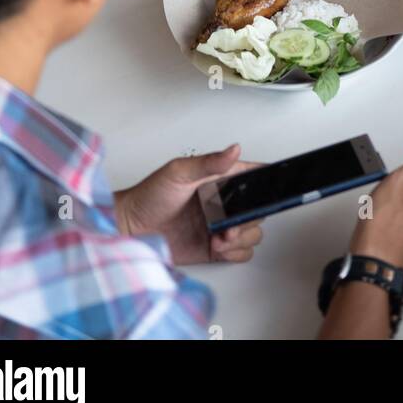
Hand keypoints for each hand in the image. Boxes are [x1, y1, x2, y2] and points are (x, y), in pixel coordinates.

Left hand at [114, 145, 262, 265]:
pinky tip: (219, 247)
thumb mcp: (178, 173)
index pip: (252, 177)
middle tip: (232, 223)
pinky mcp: (215, 248)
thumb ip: (208, 163)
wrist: (131, 231)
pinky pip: (241, 253)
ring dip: (241, 237)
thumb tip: (234, 149)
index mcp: (218, 179)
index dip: (266, 182)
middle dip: (249, 219)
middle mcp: (223, 203)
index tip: (271, 189)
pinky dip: (236, 252)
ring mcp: (220, 226)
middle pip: (257, 210)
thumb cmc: (148, 197)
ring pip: (252, 232)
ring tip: (221, 237)